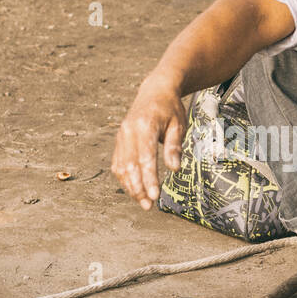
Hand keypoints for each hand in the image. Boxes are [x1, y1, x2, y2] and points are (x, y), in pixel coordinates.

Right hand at [111, 79, 185, 209]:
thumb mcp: (178, 124)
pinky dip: (124, 179)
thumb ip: (175, 146)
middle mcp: (128, 131)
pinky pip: (118, 163)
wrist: (155, 91)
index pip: (145, 157)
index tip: (155, 195)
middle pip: (130, 165)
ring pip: (121, 167)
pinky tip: (135, 190)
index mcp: (145, 125)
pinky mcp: (119, 141)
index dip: (149, 178)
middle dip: (138, 188)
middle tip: (148, 206)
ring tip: (144, 202)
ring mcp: (121, 136)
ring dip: (130, 187)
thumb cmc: (170, 109)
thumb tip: (174, 169)